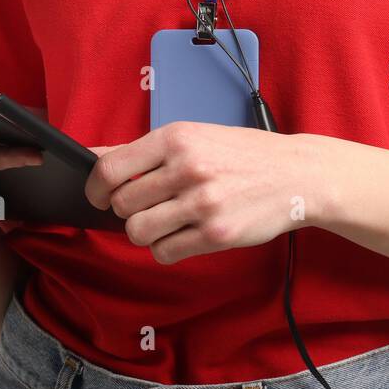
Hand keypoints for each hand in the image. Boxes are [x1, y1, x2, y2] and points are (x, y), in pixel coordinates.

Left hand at [85, 123, 319, 262]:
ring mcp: (202, 202)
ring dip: (145, 232)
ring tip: (165, 222)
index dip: (95, 188)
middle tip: (147, 206)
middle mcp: (186, 168)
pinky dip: (166, 249)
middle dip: (127, 211)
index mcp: (175, 138)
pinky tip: (182, 234)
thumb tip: (92, 157)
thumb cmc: (240, 154)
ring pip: (138, 232)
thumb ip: (141, 150)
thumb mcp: (192, 136)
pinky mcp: (216, 233)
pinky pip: (165, 252)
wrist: (295, 173)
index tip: (98, 196)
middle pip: (122, 205)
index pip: (110, 169)